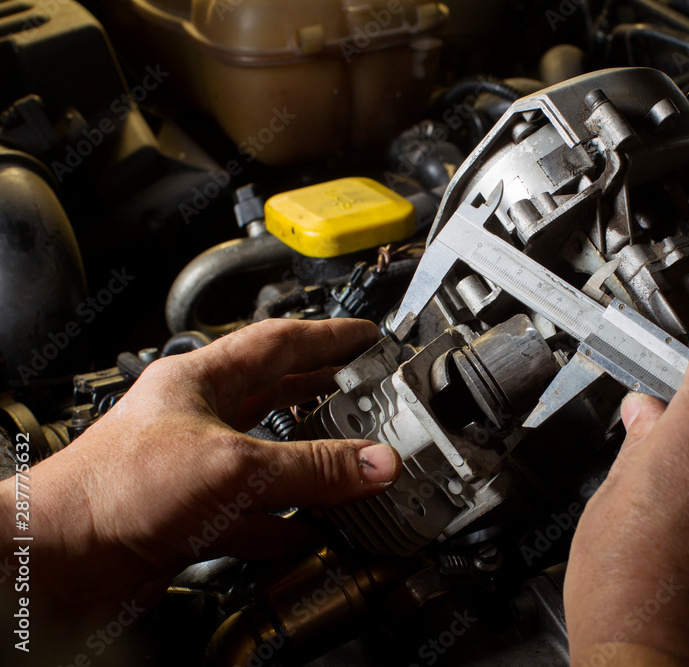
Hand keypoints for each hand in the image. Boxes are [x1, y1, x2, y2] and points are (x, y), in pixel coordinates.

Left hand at [0, 318, 400, 625]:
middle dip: (323, 391)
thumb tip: (374, 461)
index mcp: (201, 381)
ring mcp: (193, 469)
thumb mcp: (233, 467)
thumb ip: (311, 466)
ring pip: (266, 457)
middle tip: (365, 388)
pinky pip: (251, 514)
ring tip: (350, 455)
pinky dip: (285, 523)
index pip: (278, 343)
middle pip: (274, 395)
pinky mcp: (190, 516)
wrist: (55, 559)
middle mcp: (198, 419)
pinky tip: (308, 530)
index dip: (329, 338)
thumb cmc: (113, 489)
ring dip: (309, 461)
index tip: (365, 337)